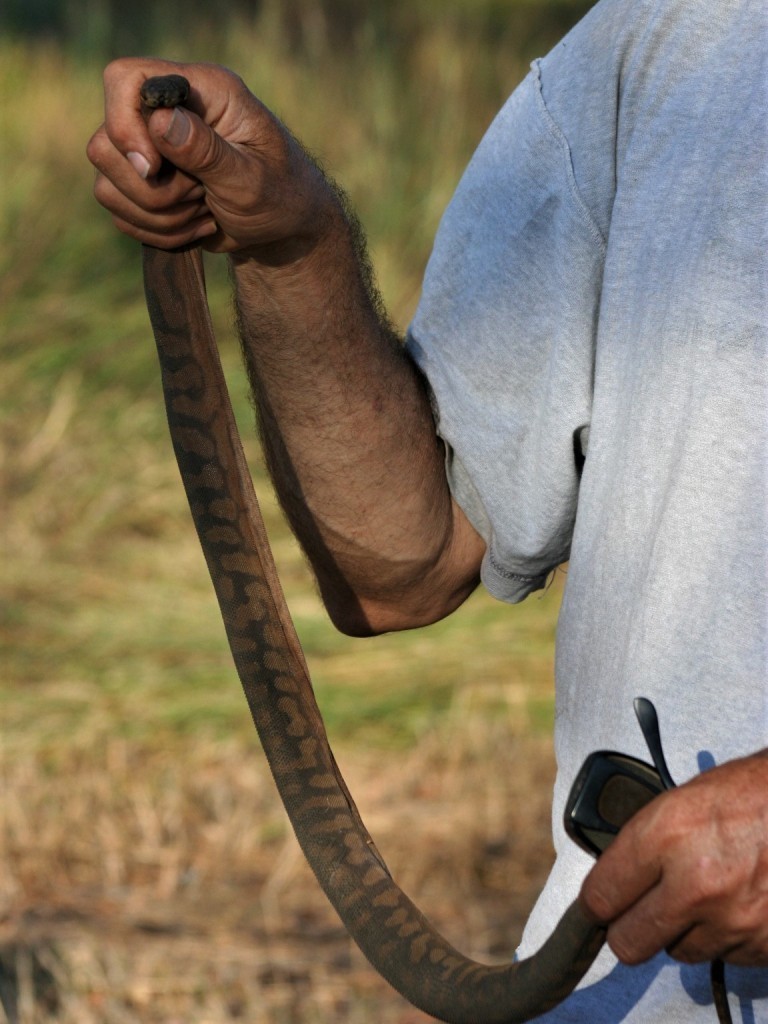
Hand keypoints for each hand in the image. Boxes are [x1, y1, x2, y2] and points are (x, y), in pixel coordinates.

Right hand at [86, 58, 333, 257]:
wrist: (282, 230)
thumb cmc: (280, 197)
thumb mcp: (252, 179)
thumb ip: (207, 151)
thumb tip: (160, 120)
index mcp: (200, 90)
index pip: (125, 79)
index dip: (125, 126)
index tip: (154, 168)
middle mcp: (167, 112)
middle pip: (105, 143)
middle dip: (153, 189)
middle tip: (201, 197)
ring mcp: (149, 148)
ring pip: (106, 184)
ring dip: (158, 215)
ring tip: (204, 212)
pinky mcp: (142, 183)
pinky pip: (118, 211)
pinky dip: (156, 231)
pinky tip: (195, 225)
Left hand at [579, 749, 767, 966]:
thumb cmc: (750, 793)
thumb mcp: (682, 800)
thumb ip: (645, 842)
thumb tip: (616, 878)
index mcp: (666, 835)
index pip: (600, 896)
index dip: (595, 904)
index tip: (596, 906)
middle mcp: (695, 884)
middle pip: (629, 943)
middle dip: (629, 930)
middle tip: (638, 914)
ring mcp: (732, 920)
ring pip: (679, 951)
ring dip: (683, 931)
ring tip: (702, 896)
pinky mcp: (763, 943)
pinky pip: (725, 957)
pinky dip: (724, 937)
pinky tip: (734, 904)